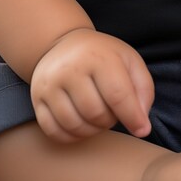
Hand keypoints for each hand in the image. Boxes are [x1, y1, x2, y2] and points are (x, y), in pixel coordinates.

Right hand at [29, 29, 154, 142]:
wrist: (62, 44)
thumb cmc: (102, 56)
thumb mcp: (129, 61)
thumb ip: (143, 89)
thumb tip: (141, 126)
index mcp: (97, 57)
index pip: (118, 95)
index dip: (133, 117)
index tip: (141, 129)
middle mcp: (70, 68)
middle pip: (96, 113)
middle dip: (110, 121)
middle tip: (112, 113)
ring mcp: (50, 84)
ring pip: (74, 125)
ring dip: (92, 131)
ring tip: (97, 119)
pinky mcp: (37, 98)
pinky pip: (54, 131)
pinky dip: (71, 136)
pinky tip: (81, 125)